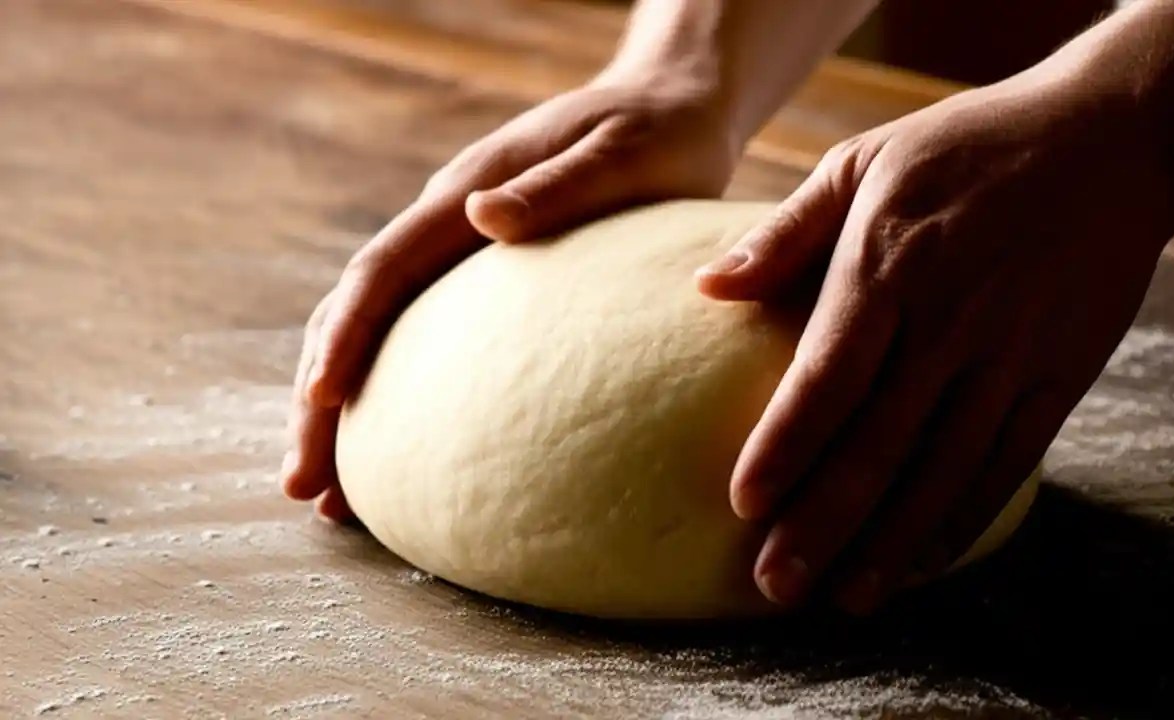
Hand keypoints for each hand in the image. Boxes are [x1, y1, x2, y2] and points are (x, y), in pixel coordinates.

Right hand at [283, 70, 739, 519]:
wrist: (670, 106)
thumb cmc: (658, 133)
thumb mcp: (621, 155)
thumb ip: (557, 186)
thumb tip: (480, 216)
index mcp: (467, 190)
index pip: (384, 269)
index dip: (346, 335)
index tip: (323, 401)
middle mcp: (447, 221)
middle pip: (358, 311)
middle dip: (320, 398)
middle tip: (300, 483)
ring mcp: (460, 250)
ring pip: (380, 331)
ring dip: (344, 409)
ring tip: (327, 497)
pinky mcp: (485, 276)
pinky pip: (423, 339)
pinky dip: (397, 396)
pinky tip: (400, 456)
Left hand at [696, 68, 1173, 611]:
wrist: (1109, 138)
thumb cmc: (965, 147)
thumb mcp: (863, 161)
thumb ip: (787, 232)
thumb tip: (708, 288)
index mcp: (889, 266)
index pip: (828, 374)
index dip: (786, 444)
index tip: (742, 503)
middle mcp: (950, 322)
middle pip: (879, 442)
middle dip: (823, 521)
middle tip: (775, 585)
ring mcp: (1010, 356)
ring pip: (943, 470)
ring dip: (890, 542)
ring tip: (842, 598)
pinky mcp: (1058, 377)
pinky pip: (1006, 465)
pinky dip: (962, 520)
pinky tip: (920, 562)